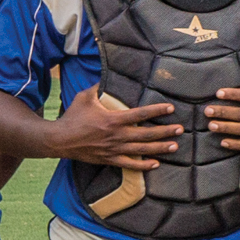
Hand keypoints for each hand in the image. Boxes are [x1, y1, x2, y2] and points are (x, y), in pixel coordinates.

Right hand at [46, 90, 179, 169]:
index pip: (140, 114)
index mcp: (113, 119)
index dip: (157, 111)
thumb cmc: (72, 117)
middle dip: (165, 132)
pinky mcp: (109, 159)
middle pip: (146, 134)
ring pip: (141, 150)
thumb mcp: (85, 97)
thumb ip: (98, 87)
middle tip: (180, 130)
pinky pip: (129, 164)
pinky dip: (143, 165)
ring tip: (174, 146)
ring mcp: (113, 149)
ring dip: (159, 148)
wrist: (59, 140)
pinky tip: (156, 164)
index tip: (171, 108)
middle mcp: (116, 136)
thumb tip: (107, 75)